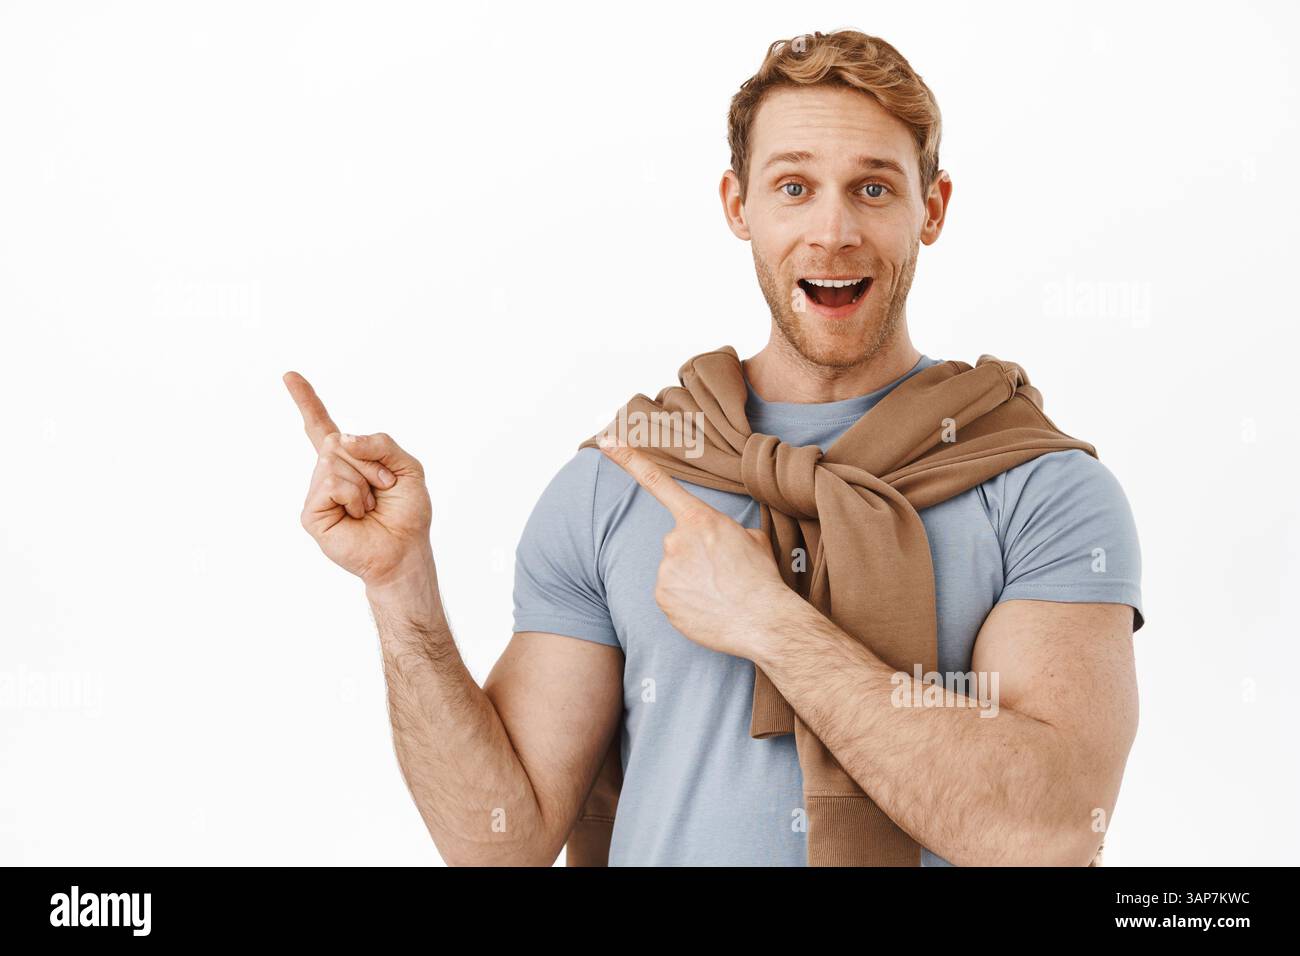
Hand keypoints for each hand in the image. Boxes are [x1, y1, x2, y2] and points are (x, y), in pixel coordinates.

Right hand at [284, 371, 433, 593]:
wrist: (405, 550)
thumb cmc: (407, 512)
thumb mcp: (407, 466)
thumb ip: (380, 443)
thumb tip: (342, 439)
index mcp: (350, 460)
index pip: (322, 426)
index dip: (307, 401)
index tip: (290, 375)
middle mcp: (328, 473)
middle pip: (338, 442)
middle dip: (371, 462)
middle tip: (384, 488)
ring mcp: (317, 493)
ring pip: (333, 461)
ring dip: (365, 481)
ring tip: (371, 504)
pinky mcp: (311, 513)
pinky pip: (330, 484)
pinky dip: (354, 496)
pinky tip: (358, 515)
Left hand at [597, 435, 792, 657]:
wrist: (762, 620)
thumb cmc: (761, 579)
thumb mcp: (751, 539)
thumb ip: (724, 531)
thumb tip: (716, 542)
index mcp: (699, 518)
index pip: (657, 481)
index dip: (627, 459)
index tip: (606, 441)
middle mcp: (676, 539)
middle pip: (677, 542)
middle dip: (695, 555)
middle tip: (721, 574)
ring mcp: (666, 569)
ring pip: (674, 570)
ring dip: (691, 579)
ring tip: (718, 593)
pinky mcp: (661, 597)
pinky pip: (670, 594)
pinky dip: (684, 600)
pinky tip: (706, 607)